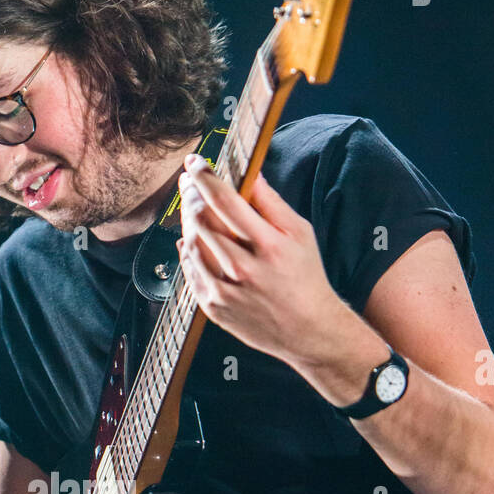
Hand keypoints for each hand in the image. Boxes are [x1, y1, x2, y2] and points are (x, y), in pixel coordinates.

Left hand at [176, 153, 350, 369]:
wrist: (307, 331)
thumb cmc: (306, 277)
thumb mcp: (300, 234)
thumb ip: (271, 203)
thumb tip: (249, 172)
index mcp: (268, 246)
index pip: (225, 202)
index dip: (204, 178)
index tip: (194, 162)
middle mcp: (243, 269)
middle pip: (201, 221)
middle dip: (190, 195)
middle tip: (189, 181)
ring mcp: (224, 291)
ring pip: (191, 244)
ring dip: (187, 220)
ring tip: (192, 206)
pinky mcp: (212, 307)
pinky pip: (190, 271)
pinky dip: (187, 250)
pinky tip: (191, 237)